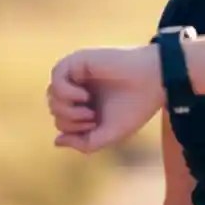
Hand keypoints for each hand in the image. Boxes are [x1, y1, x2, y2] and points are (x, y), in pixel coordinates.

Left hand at [47, 45, 164, 154]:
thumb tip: (56, 142)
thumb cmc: (135, 107)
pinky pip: (56, 78)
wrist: (152, 82)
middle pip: (55, 110)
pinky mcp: (78, 60)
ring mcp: (77, 74)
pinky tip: (84, 96)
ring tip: (88, 110)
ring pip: (52, 96)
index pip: (62, 121)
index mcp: (87, 105)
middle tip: (92, 118)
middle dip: (70, 122)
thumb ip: (84, 143)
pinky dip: (65, 93)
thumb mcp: (109, 135)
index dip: (74, 130)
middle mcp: (80, 88)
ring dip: (67, 110)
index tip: (96, 125)